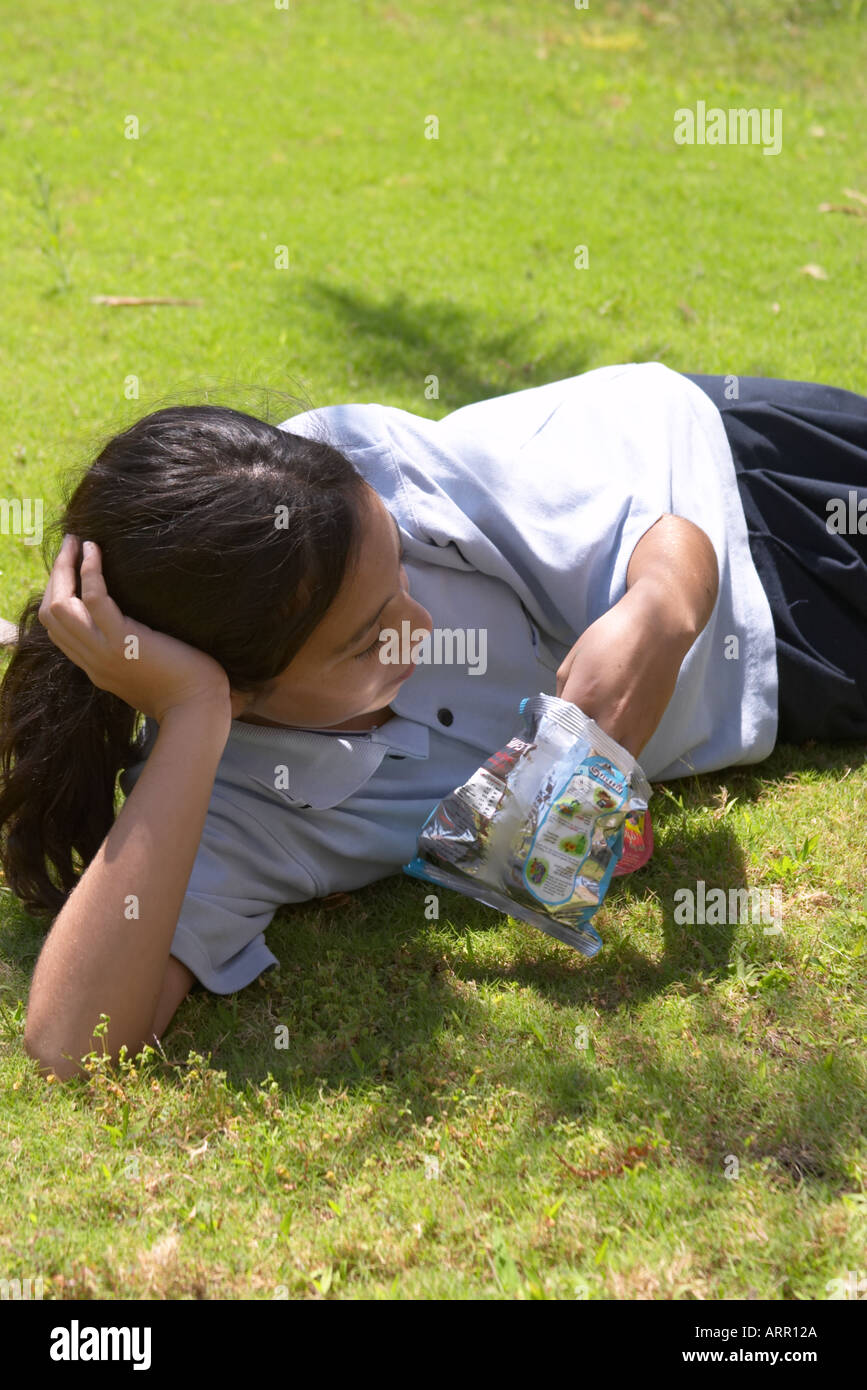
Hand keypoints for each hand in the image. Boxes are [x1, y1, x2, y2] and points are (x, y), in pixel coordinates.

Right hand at [38, 535, 253, 724]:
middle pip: (51, 614)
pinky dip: (90, 571)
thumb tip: (138, 628)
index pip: (59, 630)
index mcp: (96, 667)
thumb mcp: (147, 670)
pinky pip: (94, 599)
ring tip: (77, 541)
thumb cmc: (187, 690)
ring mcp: (103, 652)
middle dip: (56, 576)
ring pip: (61, 605)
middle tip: (69, 546)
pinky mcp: (122, 641)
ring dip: (66, 568)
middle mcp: (92, 661)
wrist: (200, 710)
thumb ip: (132, 651)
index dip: (58, 596)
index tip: (69, 570)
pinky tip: (95, 551)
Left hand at [555, 580, 694, 758]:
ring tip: (586, 765)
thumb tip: (560, 715)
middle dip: (571, 761)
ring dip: (595, 767)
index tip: (547, 747)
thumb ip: (563, 690)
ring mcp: (630, 727)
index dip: (550, 743)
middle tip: (564, 761)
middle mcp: (605, 718)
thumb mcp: (574, 658)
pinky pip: (628, 758)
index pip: (558, 735)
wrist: (657, 629)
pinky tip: (608, 757)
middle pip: (582, 757)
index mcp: (581, 697)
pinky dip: (616, 762)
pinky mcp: (649, 729)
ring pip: (608, 765)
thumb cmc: (611, 636)